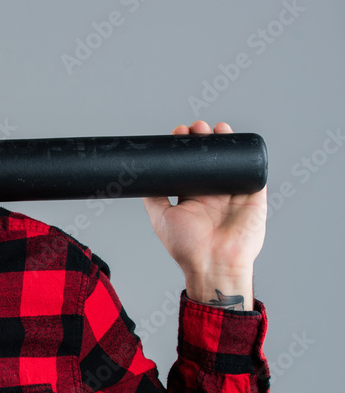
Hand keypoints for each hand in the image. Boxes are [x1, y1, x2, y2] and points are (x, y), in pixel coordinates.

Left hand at [142, 121, 265, 306]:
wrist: (213, 264)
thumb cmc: (186, 247)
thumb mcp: (161, 217)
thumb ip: (152, 197)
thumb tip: (139, 176)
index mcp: (193, 194)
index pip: (190, 163)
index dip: (185, 146)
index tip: (178, 132)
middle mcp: (213, 191)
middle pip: (210, 157)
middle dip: (203, 138)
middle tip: (196, 128)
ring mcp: (234, 192)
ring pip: (231, 159)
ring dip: (224, 140)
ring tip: (215, 129)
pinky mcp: (253, 196)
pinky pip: (254, 171)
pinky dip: (249, 154)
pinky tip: (240, 141)